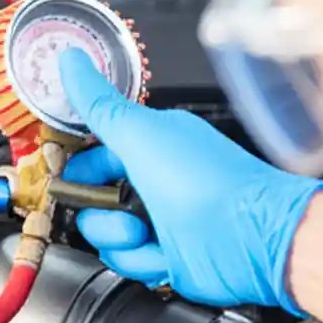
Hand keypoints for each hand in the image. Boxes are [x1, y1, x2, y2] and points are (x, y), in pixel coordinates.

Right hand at [59, 48, 322, 314]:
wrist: (254, 239)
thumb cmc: (209, 182)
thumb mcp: (140, 134)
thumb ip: (98, 104)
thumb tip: (71, 61)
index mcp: (150, 143)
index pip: (93, 155)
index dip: (76, 171)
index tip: (68, 180)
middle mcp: (155, 180)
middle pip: (94, 200)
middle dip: (98, 212)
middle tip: (117, 211)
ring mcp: (162, 219)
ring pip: (107, 235)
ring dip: (120, 239)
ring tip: (145, 234)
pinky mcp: (169, 256)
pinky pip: (130, 262)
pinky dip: (142, 262)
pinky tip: (163, 255)